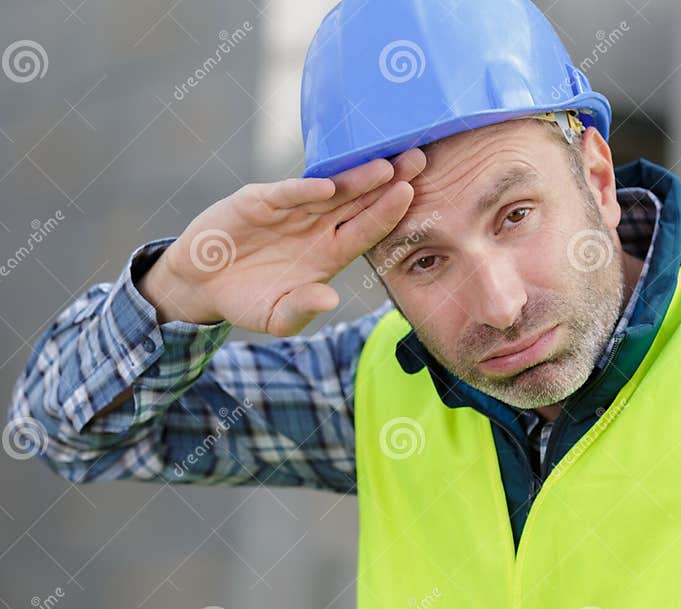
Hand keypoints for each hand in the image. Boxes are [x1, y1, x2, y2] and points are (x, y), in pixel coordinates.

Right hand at [139, 148, 425, 335]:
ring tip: (386, 164)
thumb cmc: (247, 300)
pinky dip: (303, 191)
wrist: (200, 284)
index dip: (388, 213)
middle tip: (419, 159)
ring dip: (356, 178)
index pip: (367, 229)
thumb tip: (329, 301)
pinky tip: (327, 186)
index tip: (411, 194)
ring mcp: (289, 212)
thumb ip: (302, 309)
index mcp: (330, 252)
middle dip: (388, 181)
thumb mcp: (276, 316)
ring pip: (328, 191)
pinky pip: (285, 195)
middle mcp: (316, 226)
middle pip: (358, 201)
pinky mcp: (257, 203)